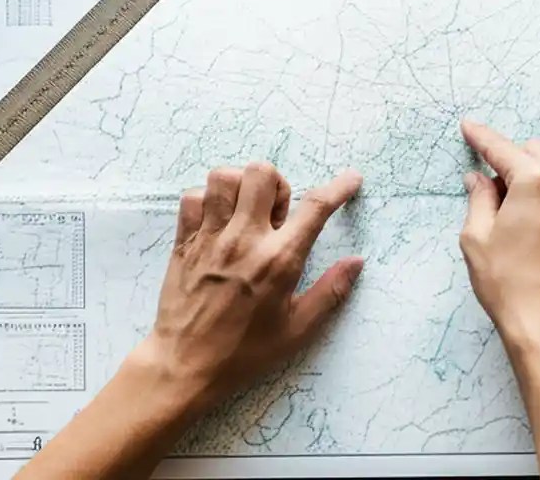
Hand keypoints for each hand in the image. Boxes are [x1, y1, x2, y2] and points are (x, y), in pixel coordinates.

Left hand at [133, 162, 365, 408]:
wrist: (185, 366)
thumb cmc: (244, 352)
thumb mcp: (297, 330)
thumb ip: (330, 291)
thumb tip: (357, 262)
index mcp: (279, 260)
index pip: (315, 207)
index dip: (339, 187)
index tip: (351, 179)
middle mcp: (244, 239)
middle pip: (262, 174)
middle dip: (278, 185)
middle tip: (276, 216)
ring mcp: (209, 237)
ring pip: (223, 177)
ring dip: (240, 187)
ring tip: (244, 213)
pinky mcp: (183, 242)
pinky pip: (190, 197)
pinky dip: (206, 202)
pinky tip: (216, 224)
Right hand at [458, 120, 539, 350]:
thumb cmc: (508, 283)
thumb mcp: (477, 237)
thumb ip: (479, 198)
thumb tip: (479, 179)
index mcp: (537, 181)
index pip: (503, 149)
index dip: (482, 138)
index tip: (469, 128)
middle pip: (538, 154)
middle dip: (515, 163)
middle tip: (495, 191)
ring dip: (539, 186)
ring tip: (520, 220)